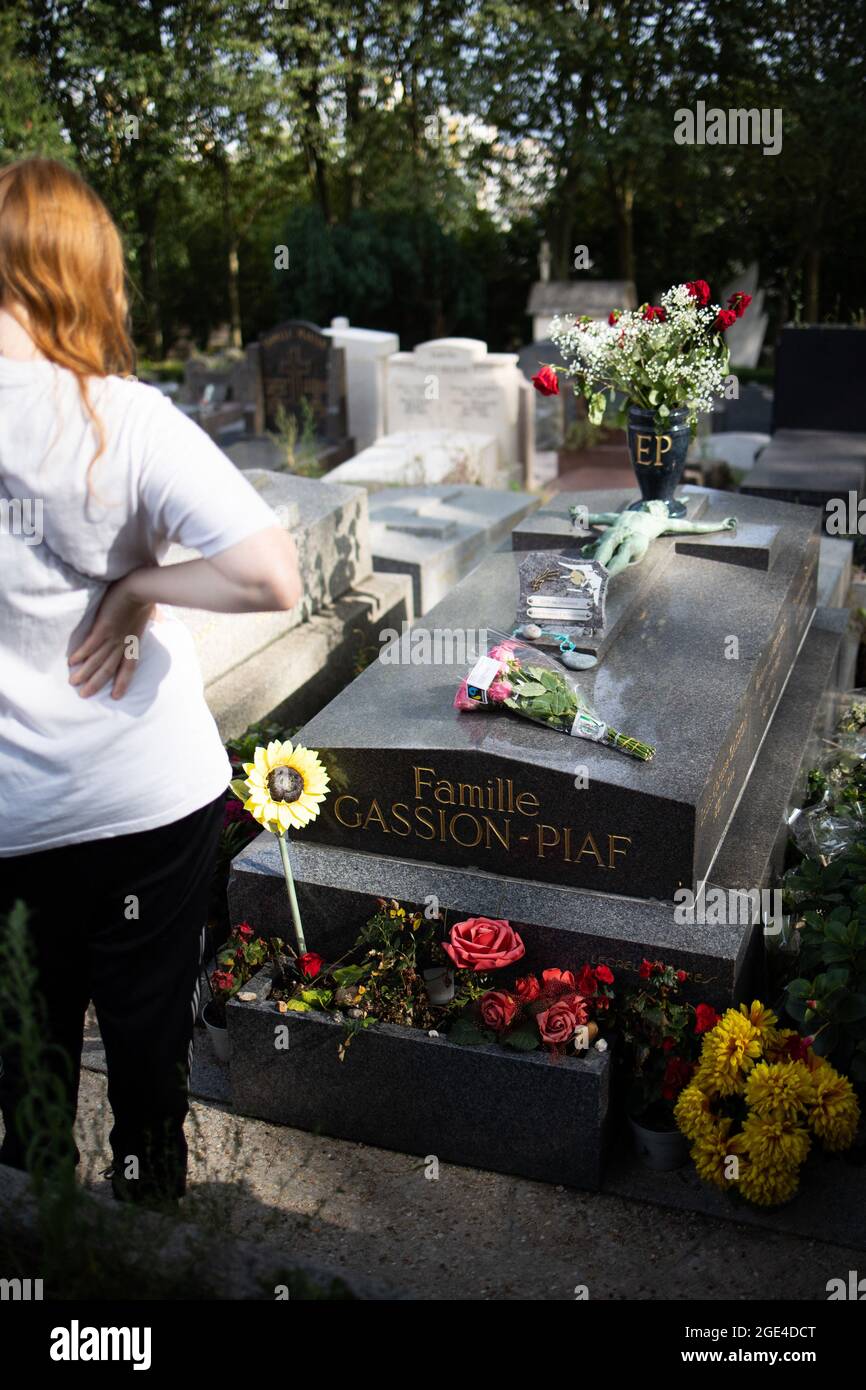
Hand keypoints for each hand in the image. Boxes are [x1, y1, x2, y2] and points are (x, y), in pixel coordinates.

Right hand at [68, 574, 154, 698]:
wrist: (141, 588)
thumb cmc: (146, 597)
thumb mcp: (151, 613)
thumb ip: (152, 618)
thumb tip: (159, 617)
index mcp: (134, 642)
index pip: (129, 667)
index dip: (123, 682)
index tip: (117, 697)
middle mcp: (123, 643)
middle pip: (109, 668)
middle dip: (97, 683)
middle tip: (84, 695)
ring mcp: (113, 636)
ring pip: (98, 660)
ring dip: (85, 673)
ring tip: (74, 683)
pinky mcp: (103, 628)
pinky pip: (91, 645)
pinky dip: (82, 654)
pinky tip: (72, 662)